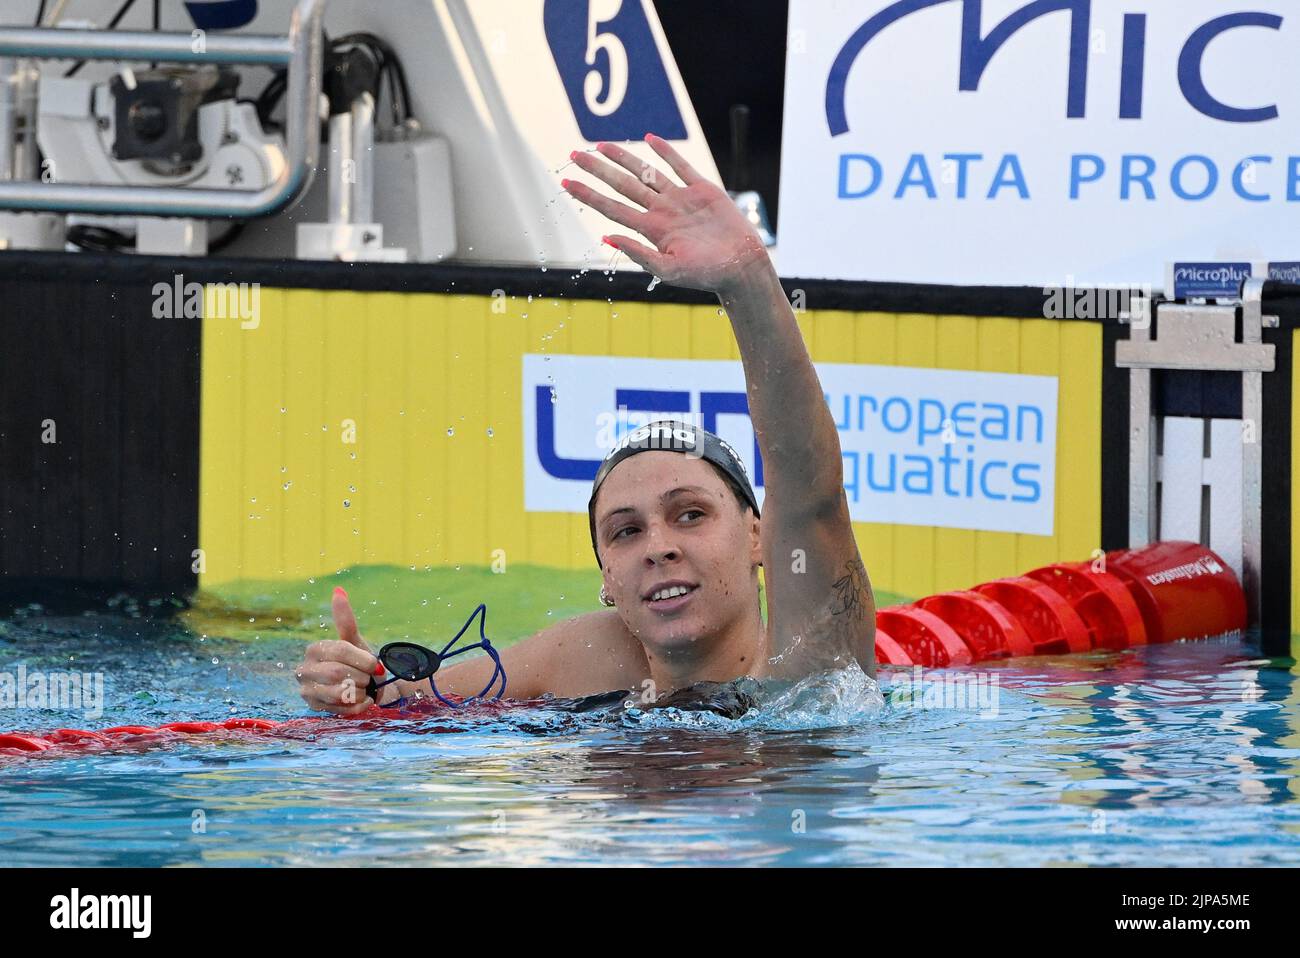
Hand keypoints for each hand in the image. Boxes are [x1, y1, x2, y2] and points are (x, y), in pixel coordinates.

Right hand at [296, 587, 384, 714]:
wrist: (364, 689)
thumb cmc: (358, 663)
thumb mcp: (354, 641)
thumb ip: (345, 619)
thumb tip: (338, 590)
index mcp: (314, 649)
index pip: (340, 651)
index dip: (363, 659)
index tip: (375, 665)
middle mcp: (304, 669)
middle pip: (338, 673)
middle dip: (361, 677)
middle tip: (369, 679)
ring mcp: (307, 690)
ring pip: (338, 693)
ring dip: (360, 692)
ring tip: (364, 688)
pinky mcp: (314, 708)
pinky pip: (340, 709)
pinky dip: (359, 705)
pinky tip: (363, 700)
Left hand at [562, 133, 770, 294]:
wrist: (741, 266)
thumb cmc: (706, 274)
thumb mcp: (668, 270)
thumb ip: (638, 253)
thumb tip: (606, 236)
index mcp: (652, 230)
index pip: (612, 208)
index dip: (589, 195)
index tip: (566, 184)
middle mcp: (662, 211)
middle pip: (623, 185)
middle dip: (598, 170)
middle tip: (574, 155)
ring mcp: (680, 199)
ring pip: (647, 172)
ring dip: (624, 158)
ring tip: (602, 145)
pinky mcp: (702, 190)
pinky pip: (680, 166)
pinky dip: (666, 152)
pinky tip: (650, 140)